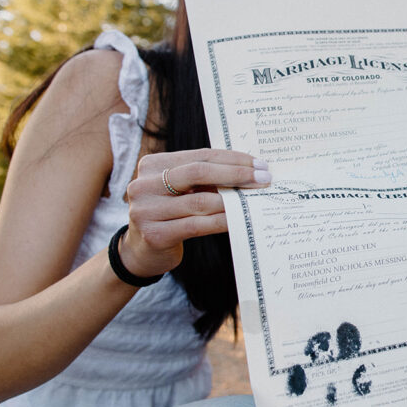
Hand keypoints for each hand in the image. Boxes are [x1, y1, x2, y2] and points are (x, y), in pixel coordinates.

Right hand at [120, 149, 270, 278]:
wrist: (142, 251)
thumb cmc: (170, 213)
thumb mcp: (181, 190)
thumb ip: (205, 178)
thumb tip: (249, 170)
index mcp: (152, 165)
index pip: (200, 156)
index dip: (232, 159)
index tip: (259, 164)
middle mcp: (144, 185)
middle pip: (198, 173)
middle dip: (236, 174)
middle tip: (264, 178)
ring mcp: (146, 210)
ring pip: (201, 201)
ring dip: (234, 200)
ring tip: (256, 199)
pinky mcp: (155, 235)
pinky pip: (198, 225)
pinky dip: (223, 220)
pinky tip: (241, 219)